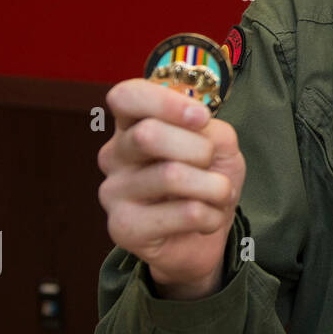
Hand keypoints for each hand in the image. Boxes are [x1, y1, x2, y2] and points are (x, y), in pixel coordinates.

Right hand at [97, 79, 245, 299]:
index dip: (165, 102)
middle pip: (148, 134)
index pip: (126, 96)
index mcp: (133, 125)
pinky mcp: (123, 228)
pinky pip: (184, 213)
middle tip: (210, 165)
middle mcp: (114, 155)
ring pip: (171, 175)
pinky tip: (207, 220)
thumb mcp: (219, 145)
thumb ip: (209, 128)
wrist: (205, 237)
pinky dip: (211, 216)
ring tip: (218, 195)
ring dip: (214, 187)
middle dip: (198, 149)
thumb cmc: (207, 180)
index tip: (201, 117)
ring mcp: (113, 192)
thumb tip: (198, 122)